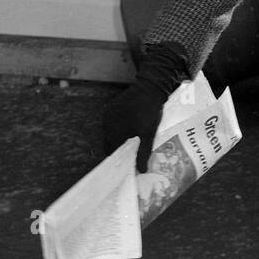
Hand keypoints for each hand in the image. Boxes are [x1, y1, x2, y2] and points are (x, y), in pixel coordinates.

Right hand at [102, 50, 186, 172]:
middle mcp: (107, 126)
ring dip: (119, 138)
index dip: (119, 159)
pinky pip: (112, 123)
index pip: (112, 153)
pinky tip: (130, 128)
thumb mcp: (149, 134)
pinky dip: (119, 128)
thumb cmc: (150, 112)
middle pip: (110, 144)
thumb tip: (141, 171)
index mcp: (115, 133)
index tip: (127, 163)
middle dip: (119, 149)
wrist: (150, 87)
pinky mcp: (111, 108)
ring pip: (111, 133)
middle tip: (131, 153)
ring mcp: (108, 116)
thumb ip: (143, 152)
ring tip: (131, 141)